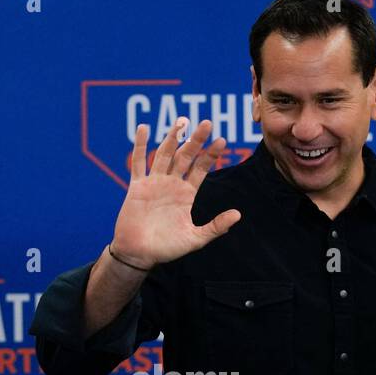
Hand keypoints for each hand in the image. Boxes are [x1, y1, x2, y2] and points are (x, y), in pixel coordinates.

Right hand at [111, 118, 240, 269]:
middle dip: (195, 140)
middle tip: (206, 123)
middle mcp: (172, 184)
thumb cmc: (167, 248)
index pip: (201, 169)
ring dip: (172, 137)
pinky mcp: (137, 186)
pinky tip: (145, 128)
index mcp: (187, 194)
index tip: (222, 141)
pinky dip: (140, 145)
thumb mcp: (195, 239)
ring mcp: (154, 183)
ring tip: (182, 120)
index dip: (211, 155)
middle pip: (185, 156)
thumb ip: (216, 227)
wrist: (139, 254)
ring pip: (165, 154)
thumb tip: (238, 215)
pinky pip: (139, 162)